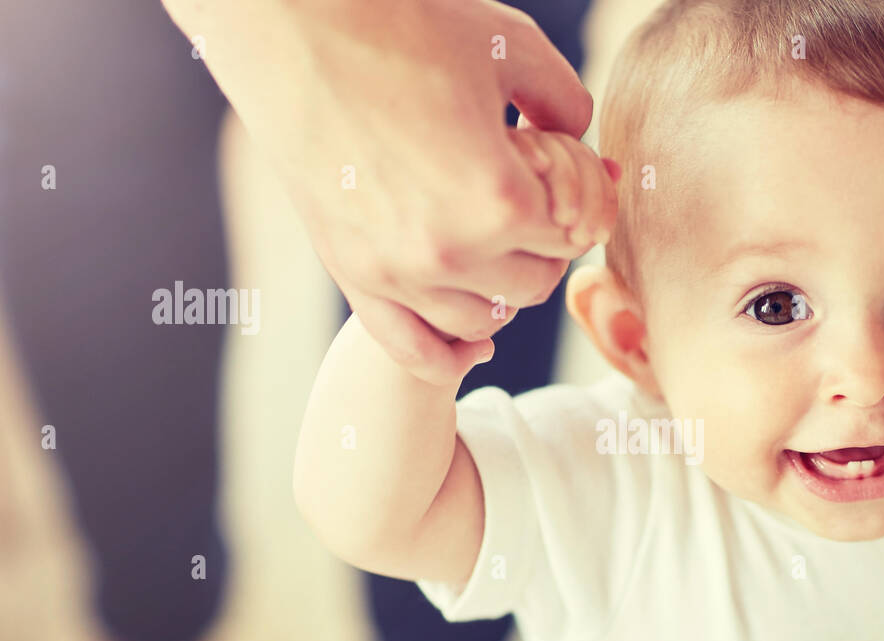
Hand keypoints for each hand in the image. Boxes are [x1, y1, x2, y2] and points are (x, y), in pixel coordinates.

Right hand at [162, 0, 610, 381]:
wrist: (291, 25)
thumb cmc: (404, 26)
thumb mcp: (509, 49)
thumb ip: (567, 104)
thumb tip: (584, 145)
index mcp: (499, 201)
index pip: (571, 238)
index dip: (575, 208)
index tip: (557, 181)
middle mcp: (449, 251)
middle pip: (532, 286)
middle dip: (541, 249)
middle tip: (527, 209)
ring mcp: (395, 272)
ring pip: (481, 323)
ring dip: (499, 292)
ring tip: (494, 250)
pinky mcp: (352, 275)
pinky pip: (412, 351)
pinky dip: (449, 356)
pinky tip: (473, 348)